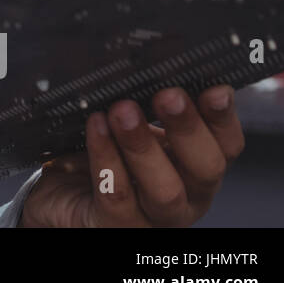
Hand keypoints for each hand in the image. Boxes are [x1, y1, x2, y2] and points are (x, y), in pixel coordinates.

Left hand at [18, 85, 243, 226]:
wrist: (57, 192)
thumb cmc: (99, 154)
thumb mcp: (129, 123)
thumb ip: (145, 101)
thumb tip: (150, 56)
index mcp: (195, 166)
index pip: (226, 146)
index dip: (223, 119)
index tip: (215, 89)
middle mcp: (185, 196)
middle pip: (205, 168)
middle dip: (188, 129)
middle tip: (168, 96)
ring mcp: (153, 217)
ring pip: (164, 189)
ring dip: (144, 146)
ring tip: (123, 110)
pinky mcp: (115, 225)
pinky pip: (116, 195)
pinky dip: (106, 158)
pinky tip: (96, 128)